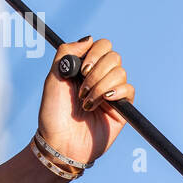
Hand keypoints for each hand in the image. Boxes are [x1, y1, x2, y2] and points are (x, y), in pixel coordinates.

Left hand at [37, 37, 134, 168]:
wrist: (60, 143)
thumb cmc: (53, 114)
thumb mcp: (53, 78)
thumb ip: (66, 53)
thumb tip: (89, 39)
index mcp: (84, 68)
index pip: (101, 46)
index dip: (94, 54)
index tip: (81, 70)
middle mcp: (100, 77)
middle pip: (114, 56)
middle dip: (97, 72)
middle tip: (82, 89)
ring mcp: (111, 92)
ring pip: (121, 72)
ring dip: (101, 86)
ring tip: (87, 103)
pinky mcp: (122, 108)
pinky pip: (129, 89)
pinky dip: (116, 93)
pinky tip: (103, 103)